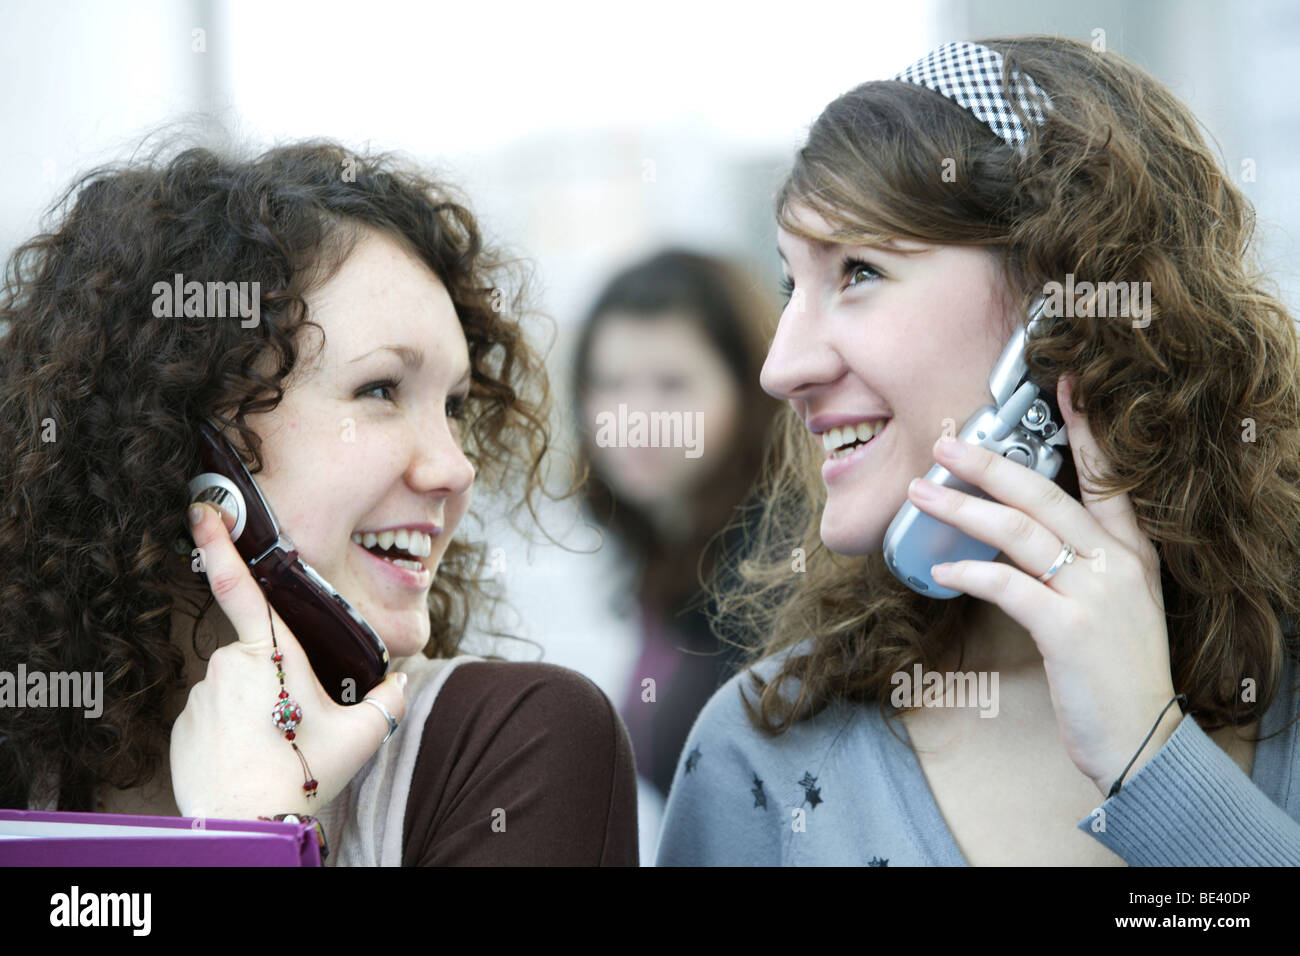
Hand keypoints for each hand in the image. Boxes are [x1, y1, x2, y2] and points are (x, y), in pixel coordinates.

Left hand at [169, 501, 407, 818]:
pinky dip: (232, 730)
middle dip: (279, 683)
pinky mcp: (183, 725)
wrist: (246, 826)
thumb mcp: (361, 735)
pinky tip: (250, 757)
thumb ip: (386, 701)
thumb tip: (399, 683)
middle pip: (259, 657)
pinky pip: (213, 714)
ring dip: (257, 708)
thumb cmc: (302, 775)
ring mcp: (200, 696)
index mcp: (270, 653)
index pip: (239, 587)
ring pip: (236, 688)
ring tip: (275, 750)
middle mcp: (227, 665)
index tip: (203, 508)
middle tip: (297, 726)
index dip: (217, 543)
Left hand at [907, 376, 1181, 795]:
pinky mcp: (1069, 630)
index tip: (1062, 390)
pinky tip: (942, 572)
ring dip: (962, 509)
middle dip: (990, 463)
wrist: (1141, 741)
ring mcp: (1095, 595)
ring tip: (920, 495)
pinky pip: (1008, 586)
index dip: (1084, 433)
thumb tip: (1010, 536)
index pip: (1106, 479)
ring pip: (1019, 531)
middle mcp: (1117, 565)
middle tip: (946, 443)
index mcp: (1131, 554)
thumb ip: (1076, 565)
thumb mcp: (1112, 607)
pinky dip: (970, 574)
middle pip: (1045, 494)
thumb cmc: (1116, 673)